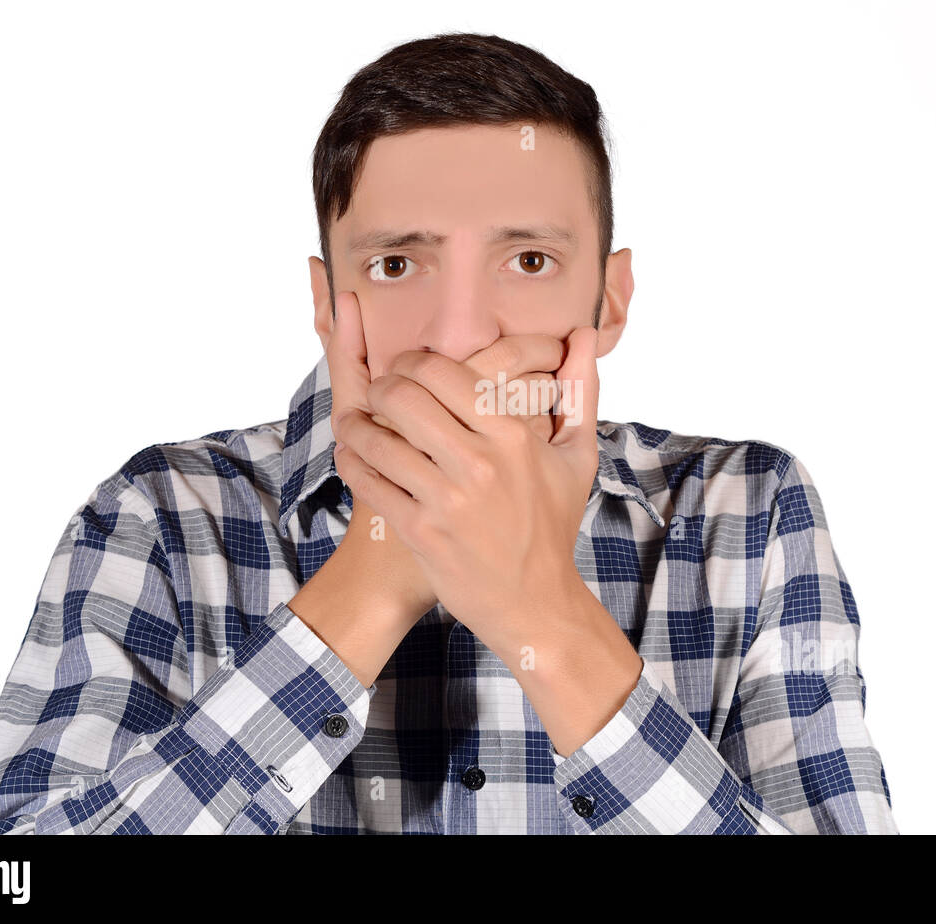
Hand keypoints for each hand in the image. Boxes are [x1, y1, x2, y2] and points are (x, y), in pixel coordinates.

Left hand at [324, 291, 568, 623]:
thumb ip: (580, 390)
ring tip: (353, 420)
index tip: (405, 368)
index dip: (411, 361)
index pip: (442, 373)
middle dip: (380, 387)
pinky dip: (351, 462)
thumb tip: (584, 334)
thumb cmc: (553, 524)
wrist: (534, 602)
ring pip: (378, 440)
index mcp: (512, 436)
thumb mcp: (576, 457)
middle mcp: (477, 464)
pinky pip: (370, 483)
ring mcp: (445, 500)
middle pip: (403, 397)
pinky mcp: (420, 532)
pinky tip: (352, 455)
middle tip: (378, 392)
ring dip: (354, 423)